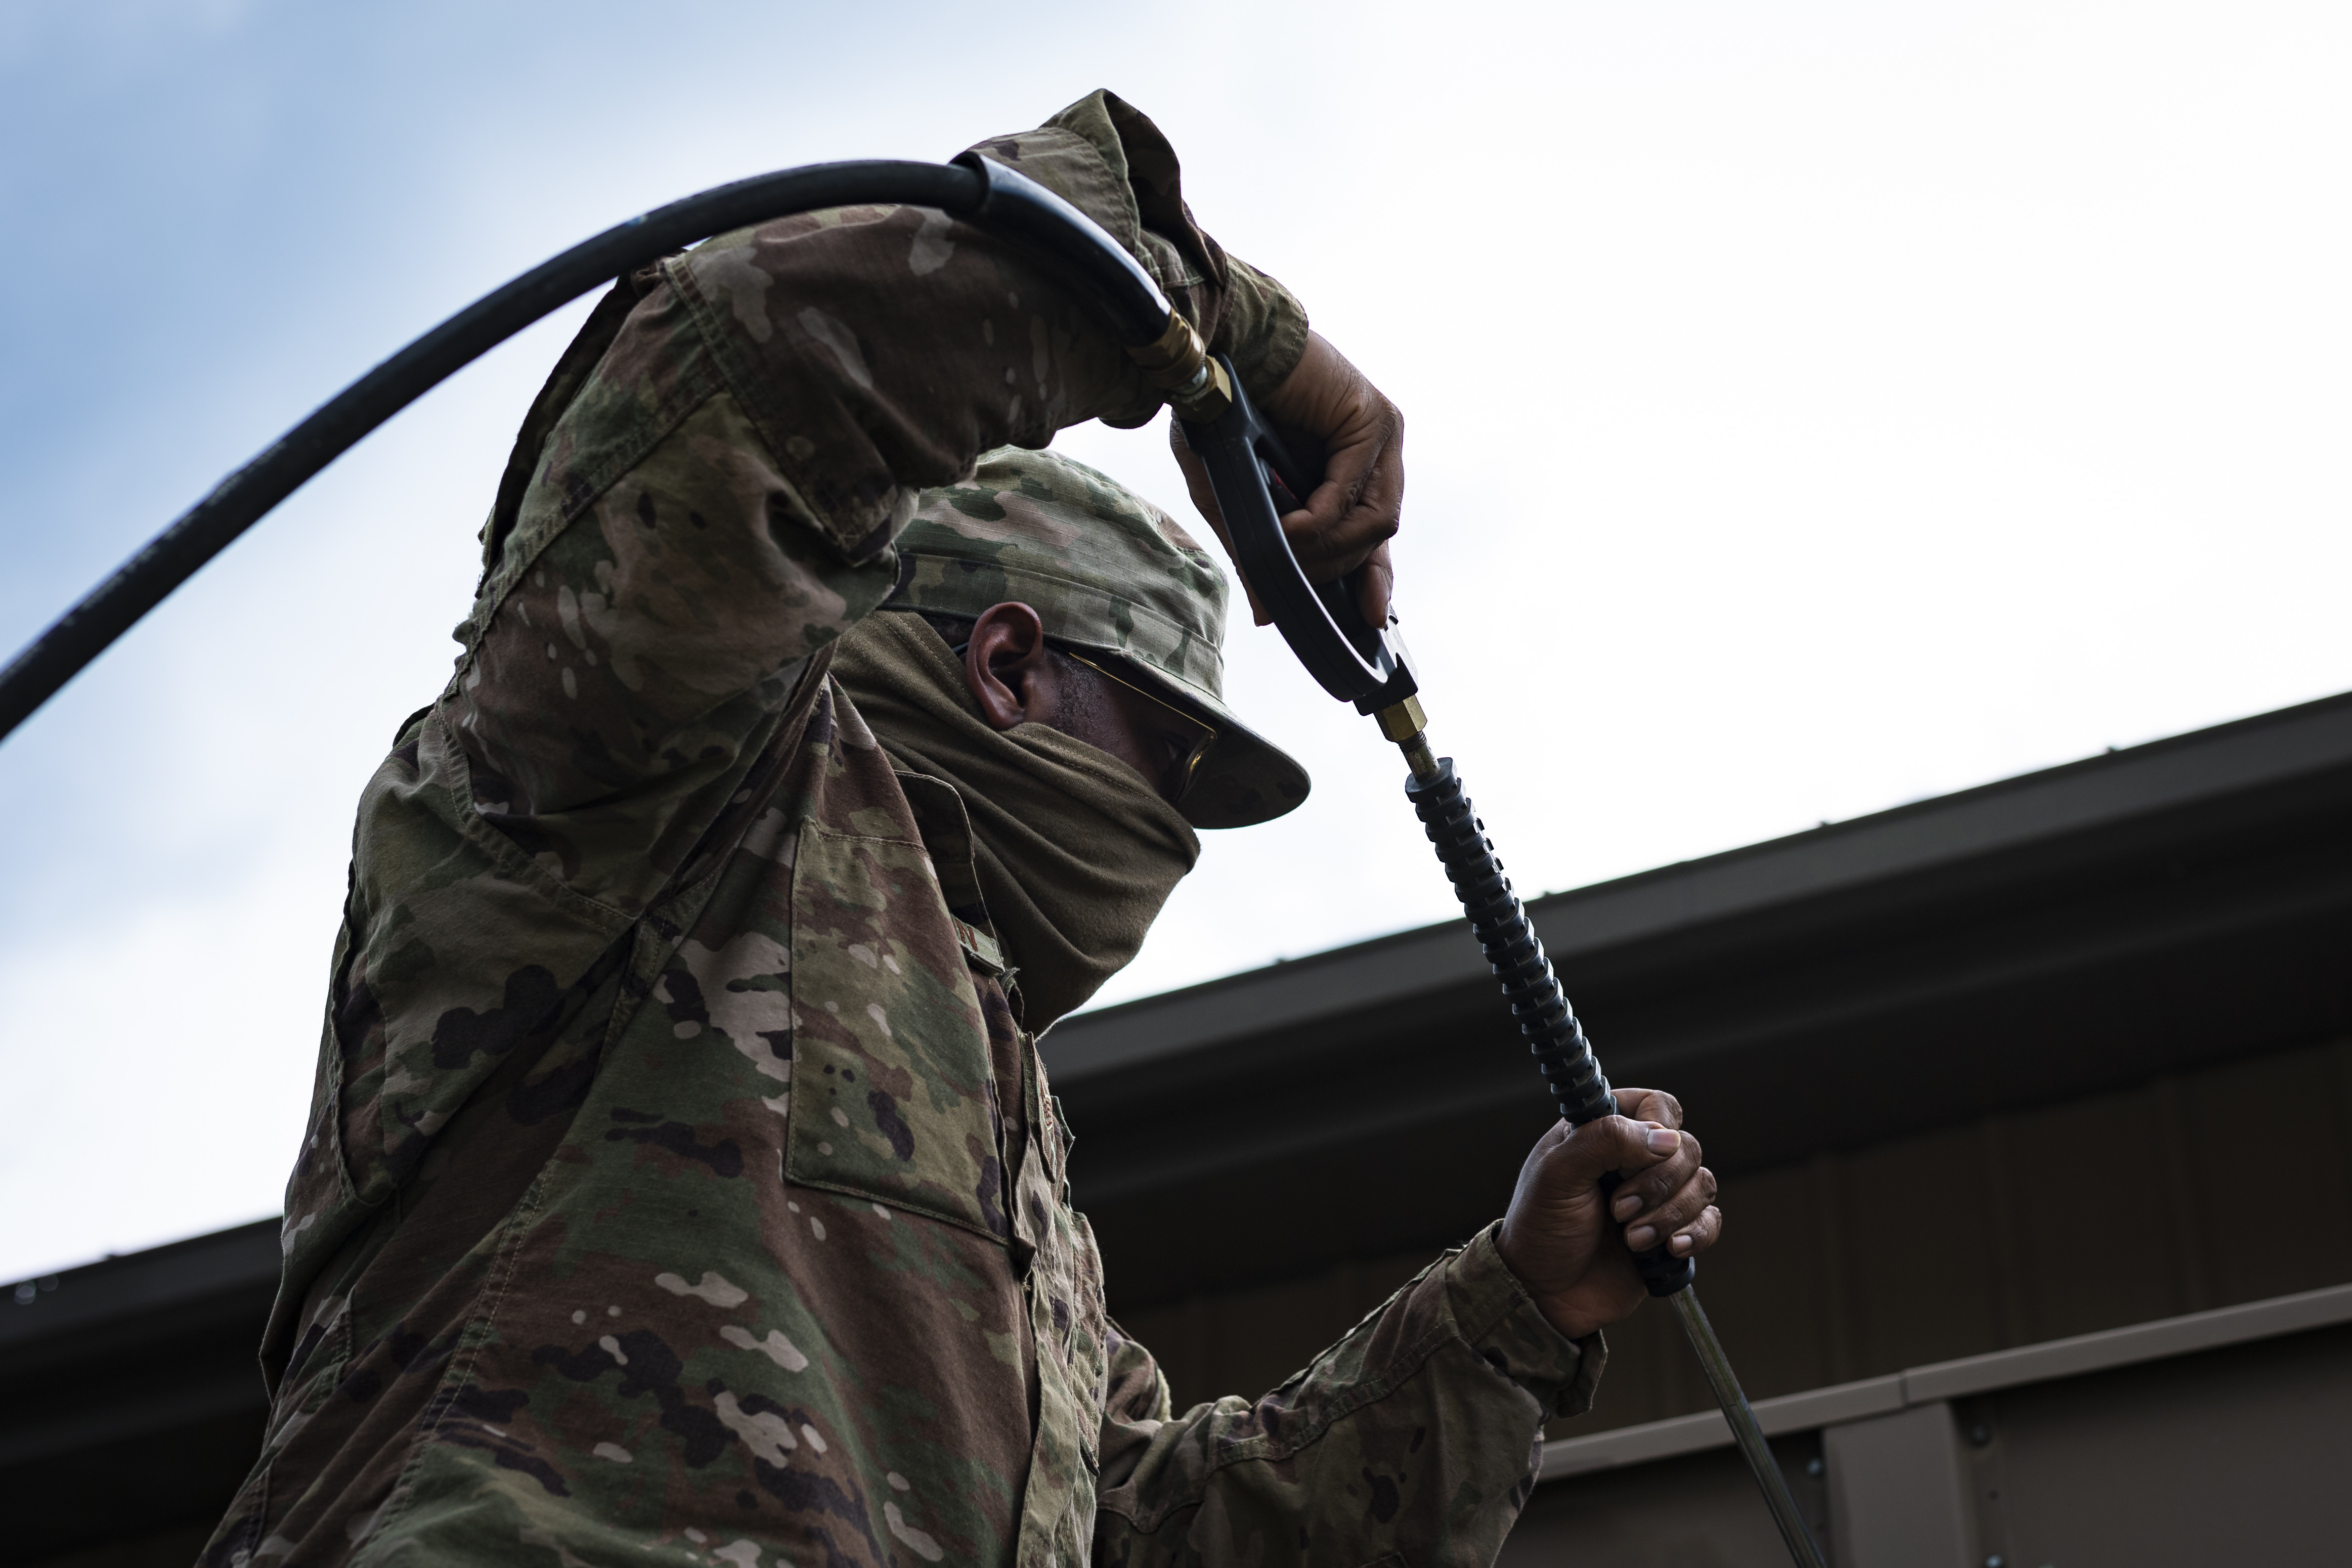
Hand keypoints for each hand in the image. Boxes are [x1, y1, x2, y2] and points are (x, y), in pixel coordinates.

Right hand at [1167, 331, 1403, 625]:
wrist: (1210, 350)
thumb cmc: (1217, 413)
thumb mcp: (1235, 498)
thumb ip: (1259, 548)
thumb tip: (1267, 612)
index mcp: (1346, 469)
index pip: (1370, 536)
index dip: (1371, 580)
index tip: (1366, 619)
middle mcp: (1371, 453)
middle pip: (1375, 536)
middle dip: (1335, 570)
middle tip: (1292, 580)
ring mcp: (1378, 437)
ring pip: (1374, 523)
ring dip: (1326, 549)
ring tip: (1283, 546)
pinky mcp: (1373, 421)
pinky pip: (1355, 496)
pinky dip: (1322, 522)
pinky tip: (1292, 527)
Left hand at [1494, 1088, 1723, 1341]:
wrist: (1543, 1292)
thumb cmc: (1539, 1228)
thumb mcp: (1556, 1174)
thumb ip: (1604, 1141)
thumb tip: (1664, 1137)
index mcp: (1604, 1131)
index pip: (1656, 1106)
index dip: (1656, 1130)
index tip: (1629, 1163)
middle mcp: (1635, 1159)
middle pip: (1686, 1147)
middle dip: (1658, 1184)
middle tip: (1619, 1210)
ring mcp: (1657, 1197)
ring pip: (1702, 1183)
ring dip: (1671, 1214)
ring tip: (1631, 1238)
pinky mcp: (1671, 1232)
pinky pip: (1709, 1221)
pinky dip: (1697, 1233)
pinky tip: (1670, 1247)